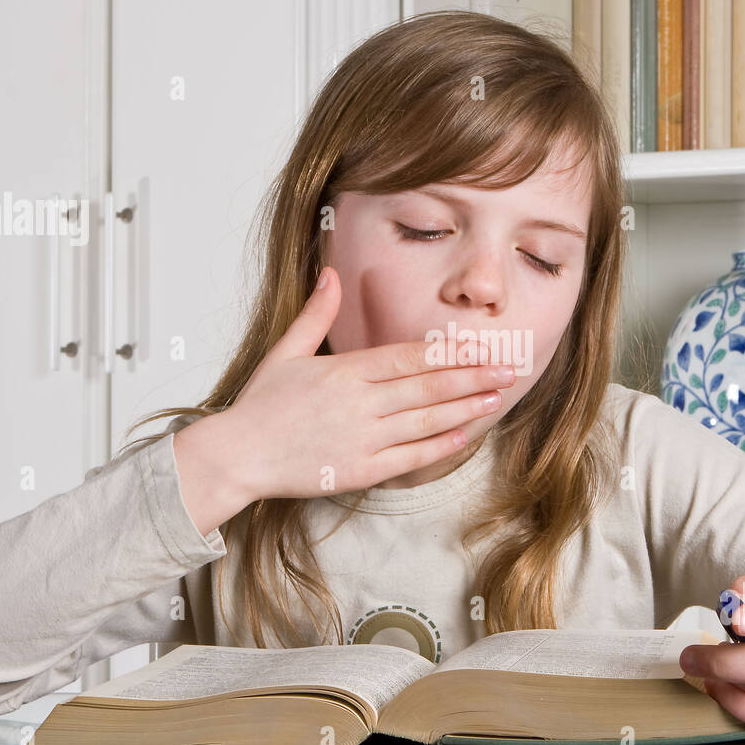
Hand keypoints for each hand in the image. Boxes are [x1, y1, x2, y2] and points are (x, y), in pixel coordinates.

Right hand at [216, 266, 515, 500]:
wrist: (236, 456)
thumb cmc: (260, 406)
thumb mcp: (286, 352)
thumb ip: (315, 313)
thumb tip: (331, 274)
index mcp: (345, 371)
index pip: (410, 357)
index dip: (451, 352)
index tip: (481, 346)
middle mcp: (359, 403)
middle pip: (428, 386)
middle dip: (473, 376)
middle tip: (509, 368)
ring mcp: (362, 438)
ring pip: (426, 420)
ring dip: (465, 408)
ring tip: (496, 397)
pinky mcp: (360, 471)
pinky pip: (410, 457)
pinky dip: (440, 446)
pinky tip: (465, 435)